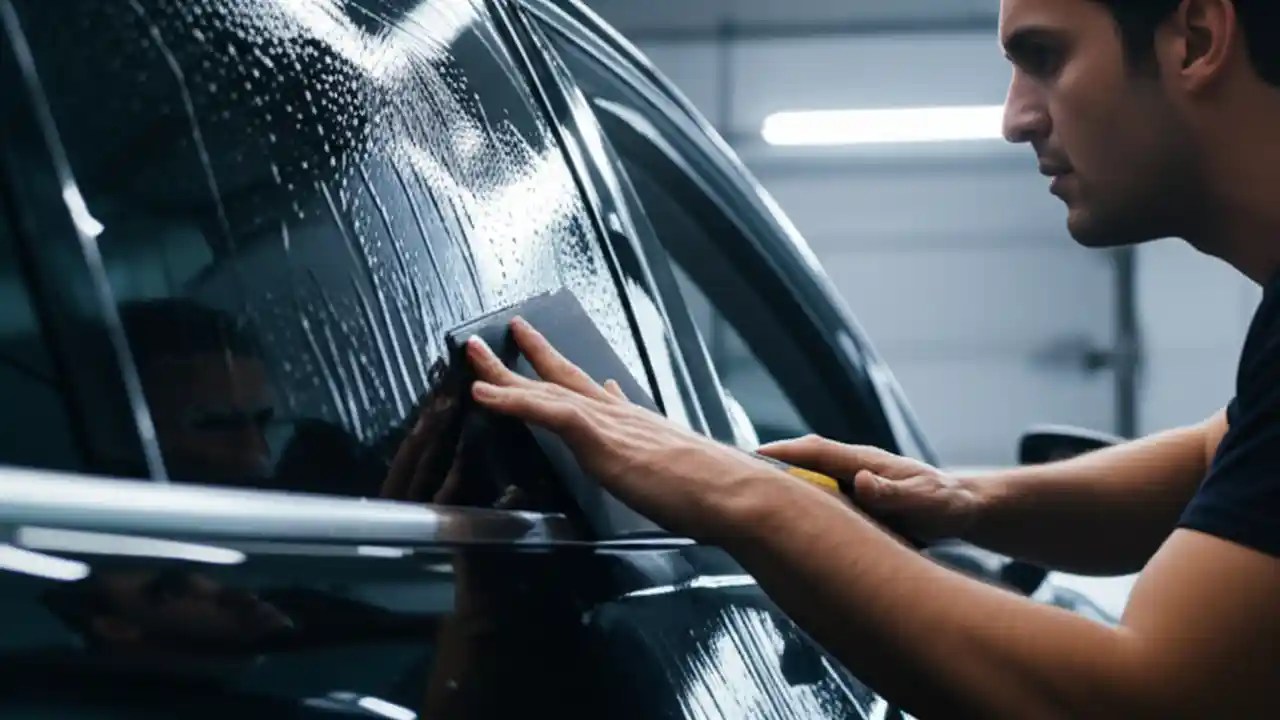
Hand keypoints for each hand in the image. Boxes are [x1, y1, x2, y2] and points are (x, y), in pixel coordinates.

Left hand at [465, 317, 782, 540]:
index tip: (540, 351)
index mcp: (633, 422)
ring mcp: (609, 423)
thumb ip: (653, 453)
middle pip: (560, 379)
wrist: (735, 494)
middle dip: (524, 357)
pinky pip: (547, 412)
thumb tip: (643, 446)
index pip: (587, 389)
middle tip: (490, 339)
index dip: (558, 370)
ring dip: (504, 372)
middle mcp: (618, 414)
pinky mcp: (602, 438)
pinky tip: (484, 395)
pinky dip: (513, 400)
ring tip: (472, 355)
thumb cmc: (713, 491)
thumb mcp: (675, 467)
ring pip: (547, 389)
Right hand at [758, 436, 980, 541]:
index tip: (751, 457)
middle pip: (802, 462)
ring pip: (807, 481)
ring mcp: (852, 483)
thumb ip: (895, 494)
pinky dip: (796, 502)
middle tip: (730, 476)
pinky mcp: (854, 500)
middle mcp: (853, 468)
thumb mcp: (928, 502)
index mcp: (864, 461)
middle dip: (768, 466)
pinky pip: (818, 498)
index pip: (815, 451)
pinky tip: (778, 518)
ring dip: (779, 485)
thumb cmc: (947, 504)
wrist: (963, 510)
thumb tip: (862, 482)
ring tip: (743, 497)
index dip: (782, 452)